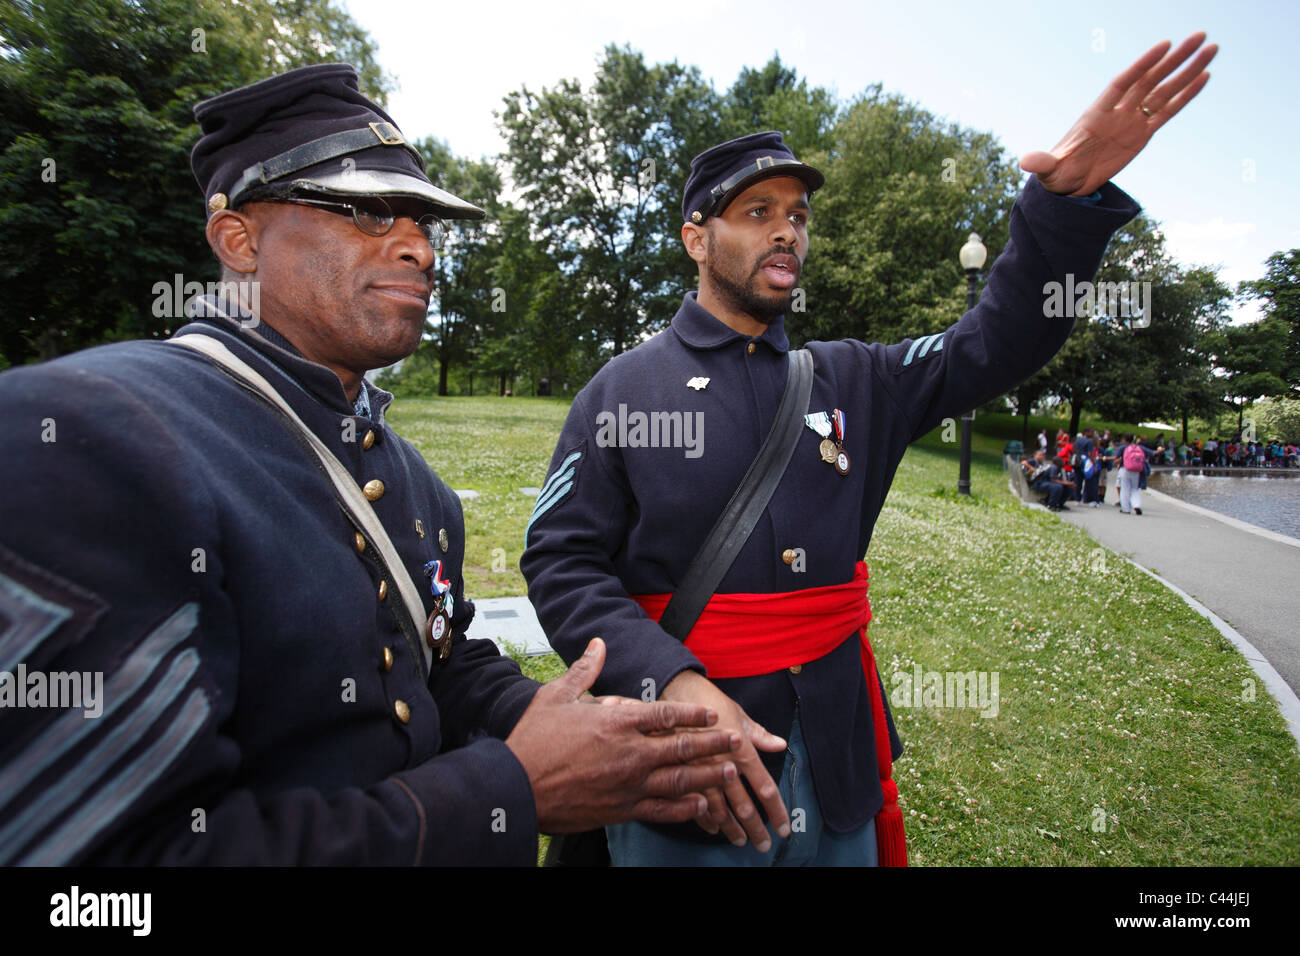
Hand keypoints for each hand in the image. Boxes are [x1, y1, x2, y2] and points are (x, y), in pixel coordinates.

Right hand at [506, 639, 741, 832]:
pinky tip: (700, 805)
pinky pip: (662, 810)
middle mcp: (630, 753)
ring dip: (707, 775)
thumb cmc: (533, 741)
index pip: (665, 715)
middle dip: (712, 745)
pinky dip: (685, 808)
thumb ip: (583, 671)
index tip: (713, 715)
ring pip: (679, 780)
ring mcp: (628, 784)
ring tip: (728, 772)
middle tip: (735, 742)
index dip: (693, 715)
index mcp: (616, 722)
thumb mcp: (555, 697)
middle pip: (682, 748)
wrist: (515, 788)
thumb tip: (599, 645)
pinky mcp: (621, 810)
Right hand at [660, 670, 790, 851]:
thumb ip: (760, 734)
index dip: (776, 811)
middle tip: (763, 845)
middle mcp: (723, 766)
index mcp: (741, 751)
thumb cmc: (709, 702)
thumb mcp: (739, 714)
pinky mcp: (682, 773)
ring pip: (720, 811)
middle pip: (744, 807)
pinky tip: (713, 828)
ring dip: (731, 829)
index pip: (765, 788)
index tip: (783, 828)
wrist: (675, 693)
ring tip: (740, 841)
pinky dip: (705, 819)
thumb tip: (781, 745)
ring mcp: (701, 772)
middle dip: (755, 829)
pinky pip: (694, 804)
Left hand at [1021, 32, 1216, 195]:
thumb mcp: (1049, 170)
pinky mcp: (1142, 134)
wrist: (1068, 183)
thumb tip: (1026, 162)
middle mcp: (1118, 112)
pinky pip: (1168, 111)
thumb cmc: (1056, 173)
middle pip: (1150, 79)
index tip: (1164, 44)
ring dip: (1188, 71)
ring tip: (1212, 49)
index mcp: (1097, 114)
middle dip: (1175, 59)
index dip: (1143, 64)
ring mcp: (1131, 121)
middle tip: (1201, 36)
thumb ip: (1042, 162)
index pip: (1124, 83)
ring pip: (1164, 91)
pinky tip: (1204, 77)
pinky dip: (1186, 95)